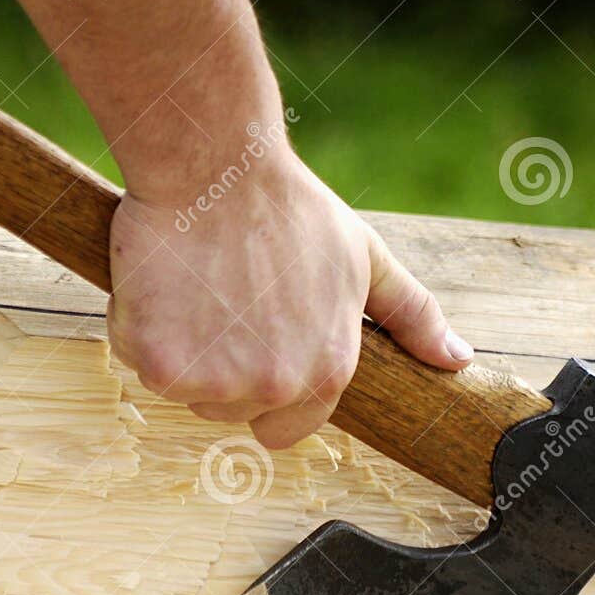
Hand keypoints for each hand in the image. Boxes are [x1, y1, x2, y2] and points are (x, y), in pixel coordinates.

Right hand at [107, 148, 473, 447]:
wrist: (215, 165)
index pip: (283, 430)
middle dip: (219, 366)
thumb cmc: (291, 209)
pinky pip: (137, 362)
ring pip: (182, 389)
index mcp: (326, 373)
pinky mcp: (157, 363)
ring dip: (179, 348)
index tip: (251, 343)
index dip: (264, 388)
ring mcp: (214, 380)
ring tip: (197, 286)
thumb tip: (458, 360)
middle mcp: (274, 387)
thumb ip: (413, 317)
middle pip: (227, 411)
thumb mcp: (366, 259)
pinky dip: (137, 327)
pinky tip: (163, 281)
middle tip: (222, 300)